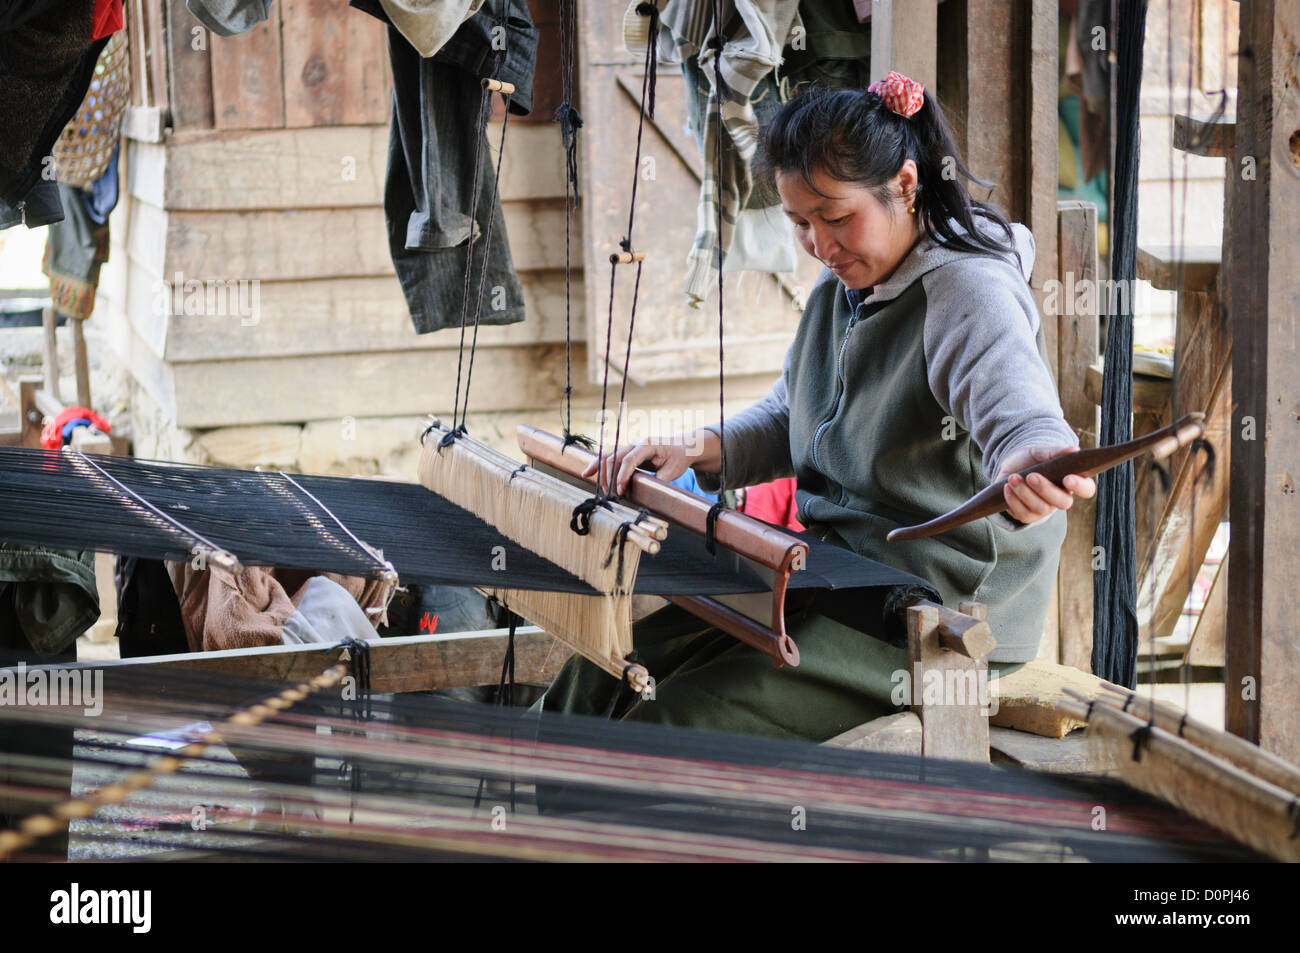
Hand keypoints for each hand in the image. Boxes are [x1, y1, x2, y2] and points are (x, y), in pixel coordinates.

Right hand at [580, 430, 719, 495]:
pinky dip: (598, 465)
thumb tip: (646, 491)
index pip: (629, 459)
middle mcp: (636, 443)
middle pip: (614, 457)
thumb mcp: (674, 470)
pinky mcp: (627, 453)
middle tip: (612, 495)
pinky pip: (609, 457)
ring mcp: (630, 447)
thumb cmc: (679, 457)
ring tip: (601, 490)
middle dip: (610, 477)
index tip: (621, 491)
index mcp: (648, 445)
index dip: (622, 476)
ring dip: (602, 472)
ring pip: (608, 456)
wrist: (683, 447)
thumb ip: (659, 479)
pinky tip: (588, 473)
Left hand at [996, 444, 1096, 523]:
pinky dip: (1014, 500)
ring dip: (1025, 493)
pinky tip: (1007, 487)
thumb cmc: (1031, 461)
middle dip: (1046, 489)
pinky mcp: (1028, 515)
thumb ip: (1055, 452)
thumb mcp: (1040, 452)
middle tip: (1031, 476)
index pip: (1086, 489)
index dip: (1080, 486)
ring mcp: (1045, 509)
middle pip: (1063, 502)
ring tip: (1013, 478)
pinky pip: (1023, 514)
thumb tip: (1074, 449)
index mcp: (1072, 481)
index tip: (1068, 478)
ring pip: (1041, 508)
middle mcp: (1061, 498)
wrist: (1009, 469)